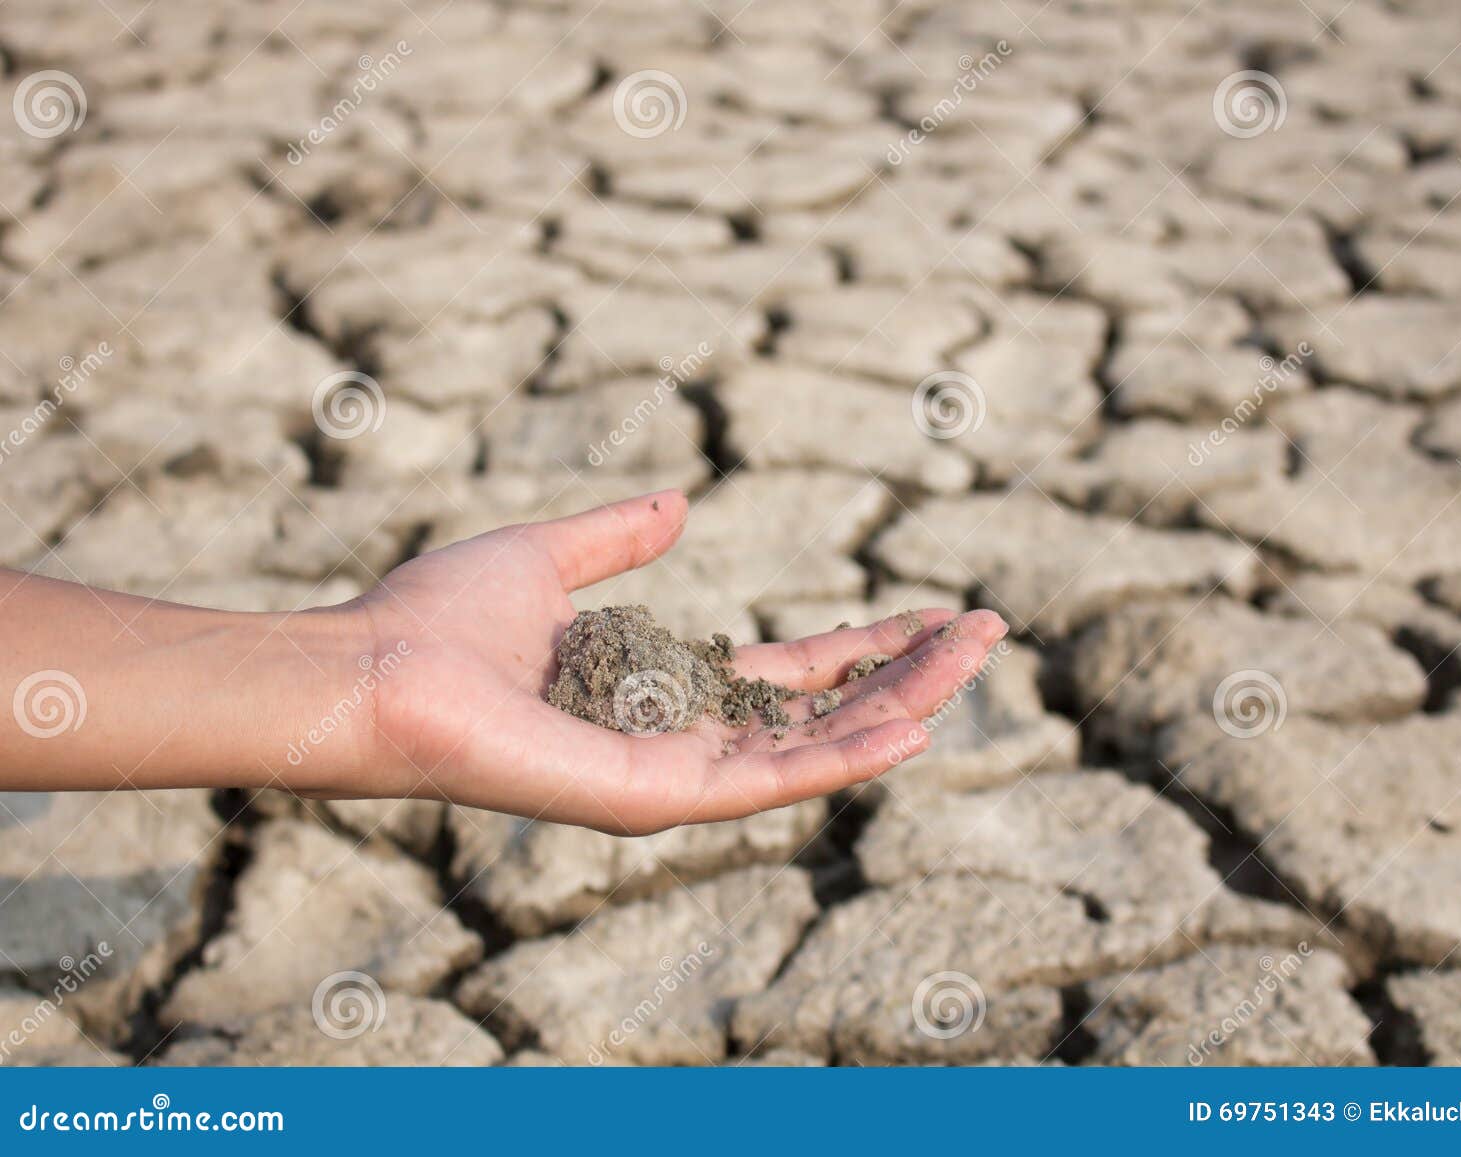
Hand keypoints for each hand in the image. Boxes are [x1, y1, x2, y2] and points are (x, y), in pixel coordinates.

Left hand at [338, 489, 1007, 833]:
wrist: (371, 673)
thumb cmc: (439, 620)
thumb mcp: (547, 561)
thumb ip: (615, 541)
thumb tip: (679, 505)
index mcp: (665, 686)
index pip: (792, 673)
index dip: (865, 646)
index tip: (933, 616)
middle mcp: (680, 738)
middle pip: (822, 711)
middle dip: (907, 675)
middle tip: (987, 634)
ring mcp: (672, 775)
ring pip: (811, 750)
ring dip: (898, 709)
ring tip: (971, 664)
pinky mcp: (653, 798)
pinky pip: (765, 784)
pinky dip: (841, 760)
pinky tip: (911, 729)